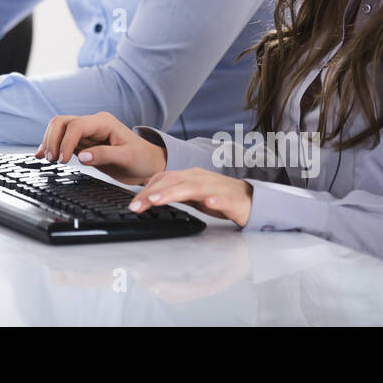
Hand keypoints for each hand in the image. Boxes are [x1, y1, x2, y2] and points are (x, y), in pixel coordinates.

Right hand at [36, 112, 167, 185]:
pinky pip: (62, 140)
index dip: (66, 142)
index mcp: (103, 122)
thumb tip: (82, 156)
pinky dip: (52, 146)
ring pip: (59, 129)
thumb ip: (104, 155)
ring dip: (50, 142)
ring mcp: (86, 133)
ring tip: (46, 159)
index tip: (63, 160)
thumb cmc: (141, 158)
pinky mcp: (83, 143)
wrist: (148, 164)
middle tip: (52, 159)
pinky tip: (43, 155)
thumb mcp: (127, 157)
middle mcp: (92, 124)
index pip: (76, 126)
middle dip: (53, 139)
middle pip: (62, 122)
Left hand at [129, 168, 253, 226]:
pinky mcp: (231, 199)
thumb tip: (150, 195)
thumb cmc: (219, 197)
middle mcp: (200, 178)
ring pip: (192, 187)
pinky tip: (209, 203)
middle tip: (136, 206)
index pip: (164, 179)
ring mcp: (215, 187)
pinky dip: (215, 199)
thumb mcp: (191, 196)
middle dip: (152, 193)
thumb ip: (173, 193)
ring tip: (157, 201)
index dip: (147, 190)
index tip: (132, 204)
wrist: (250, 200)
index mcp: (189, 177)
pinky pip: (223, 198)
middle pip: (173, 182)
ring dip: (174, 193)